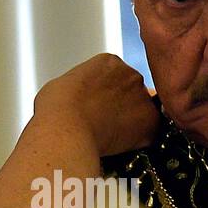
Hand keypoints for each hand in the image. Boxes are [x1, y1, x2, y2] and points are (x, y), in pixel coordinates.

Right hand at [33, 53, 158, 156]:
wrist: (65, 129)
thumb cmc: (57, 110)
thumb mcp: (64, 85)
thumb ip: (83, 86)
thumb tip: (82, 98)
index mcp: (109, 62)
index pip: (118, 77)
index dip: (108, 95)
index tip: (100, 107)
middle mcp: (130, 74)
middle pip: (134, 91)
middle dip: (124, 107)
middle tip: (106, 124)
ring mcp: (142, 96)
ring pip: (144, 111)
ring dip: (133, 123)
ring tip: (110, 137)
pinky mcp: (150, 120)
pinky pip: (151, 133)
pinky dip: (139, 141)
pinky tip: (119, 145)